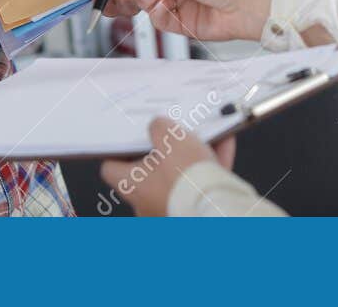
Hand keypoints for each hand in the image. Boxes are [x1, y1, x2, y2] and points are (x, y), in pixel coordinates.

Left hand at [100, 116, 236, 215]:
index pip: (112, 168)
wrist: (217, 211)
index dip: (119, 150)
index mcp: (133, 186)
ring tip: (208, 132)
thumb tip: (158, 126)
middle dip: (167, 148)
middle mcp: (148, 202)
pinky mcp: (196, 210)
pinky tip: (225, 142)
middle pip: (152, 169)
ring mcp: (173, 208)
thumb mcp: (169, 138)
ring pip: (182, 174)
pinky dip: (213, 163)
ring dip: (194, 153)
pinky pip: (203, 182)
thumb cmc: (185, 179)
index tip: (129, 135)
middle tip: (175, 129)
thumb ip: (159, 127)